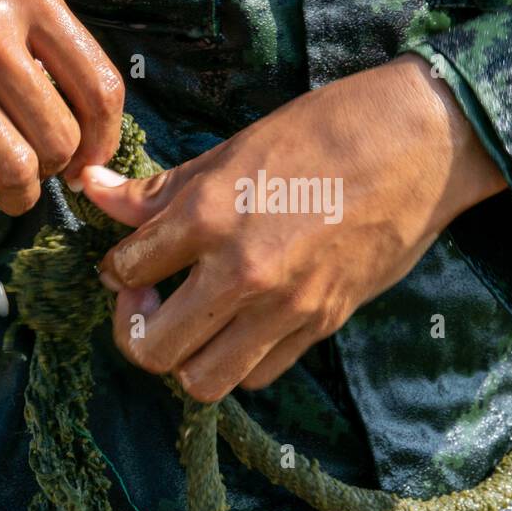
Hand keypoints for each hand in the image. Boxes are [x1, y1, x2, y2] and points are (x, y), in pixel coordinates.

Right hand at [0, 0, 121, 223]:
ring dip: (19, 195)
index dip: (106, 139)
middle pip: (59, 137)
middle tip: (43, 168)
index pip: (100, 88)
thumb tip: (80, 107)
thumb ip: (36, 26)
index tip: (93, 158)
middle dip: (59, 168)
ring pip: (11, 167)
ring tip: (12, 191)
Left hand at [80, 55, 507, 401]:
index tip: (127, 262)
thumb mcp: (233, 149)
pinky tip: (238, 325)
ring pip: (201, 380)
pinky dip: (236, 360)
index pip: (128, 268)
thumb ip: (162, 188)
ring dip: (183, 359)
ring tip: (190, 322)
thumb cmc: (325, 130)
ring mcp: (285, 307)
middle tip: (146, 301)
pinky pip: (258, 374)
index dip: (117, 268)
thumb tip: (94, 192)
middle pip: (152, 348)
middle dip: (134, 329)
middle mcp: (242, 272)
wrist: (417, 143)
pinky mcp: (321, 324)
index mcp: (210, 214)